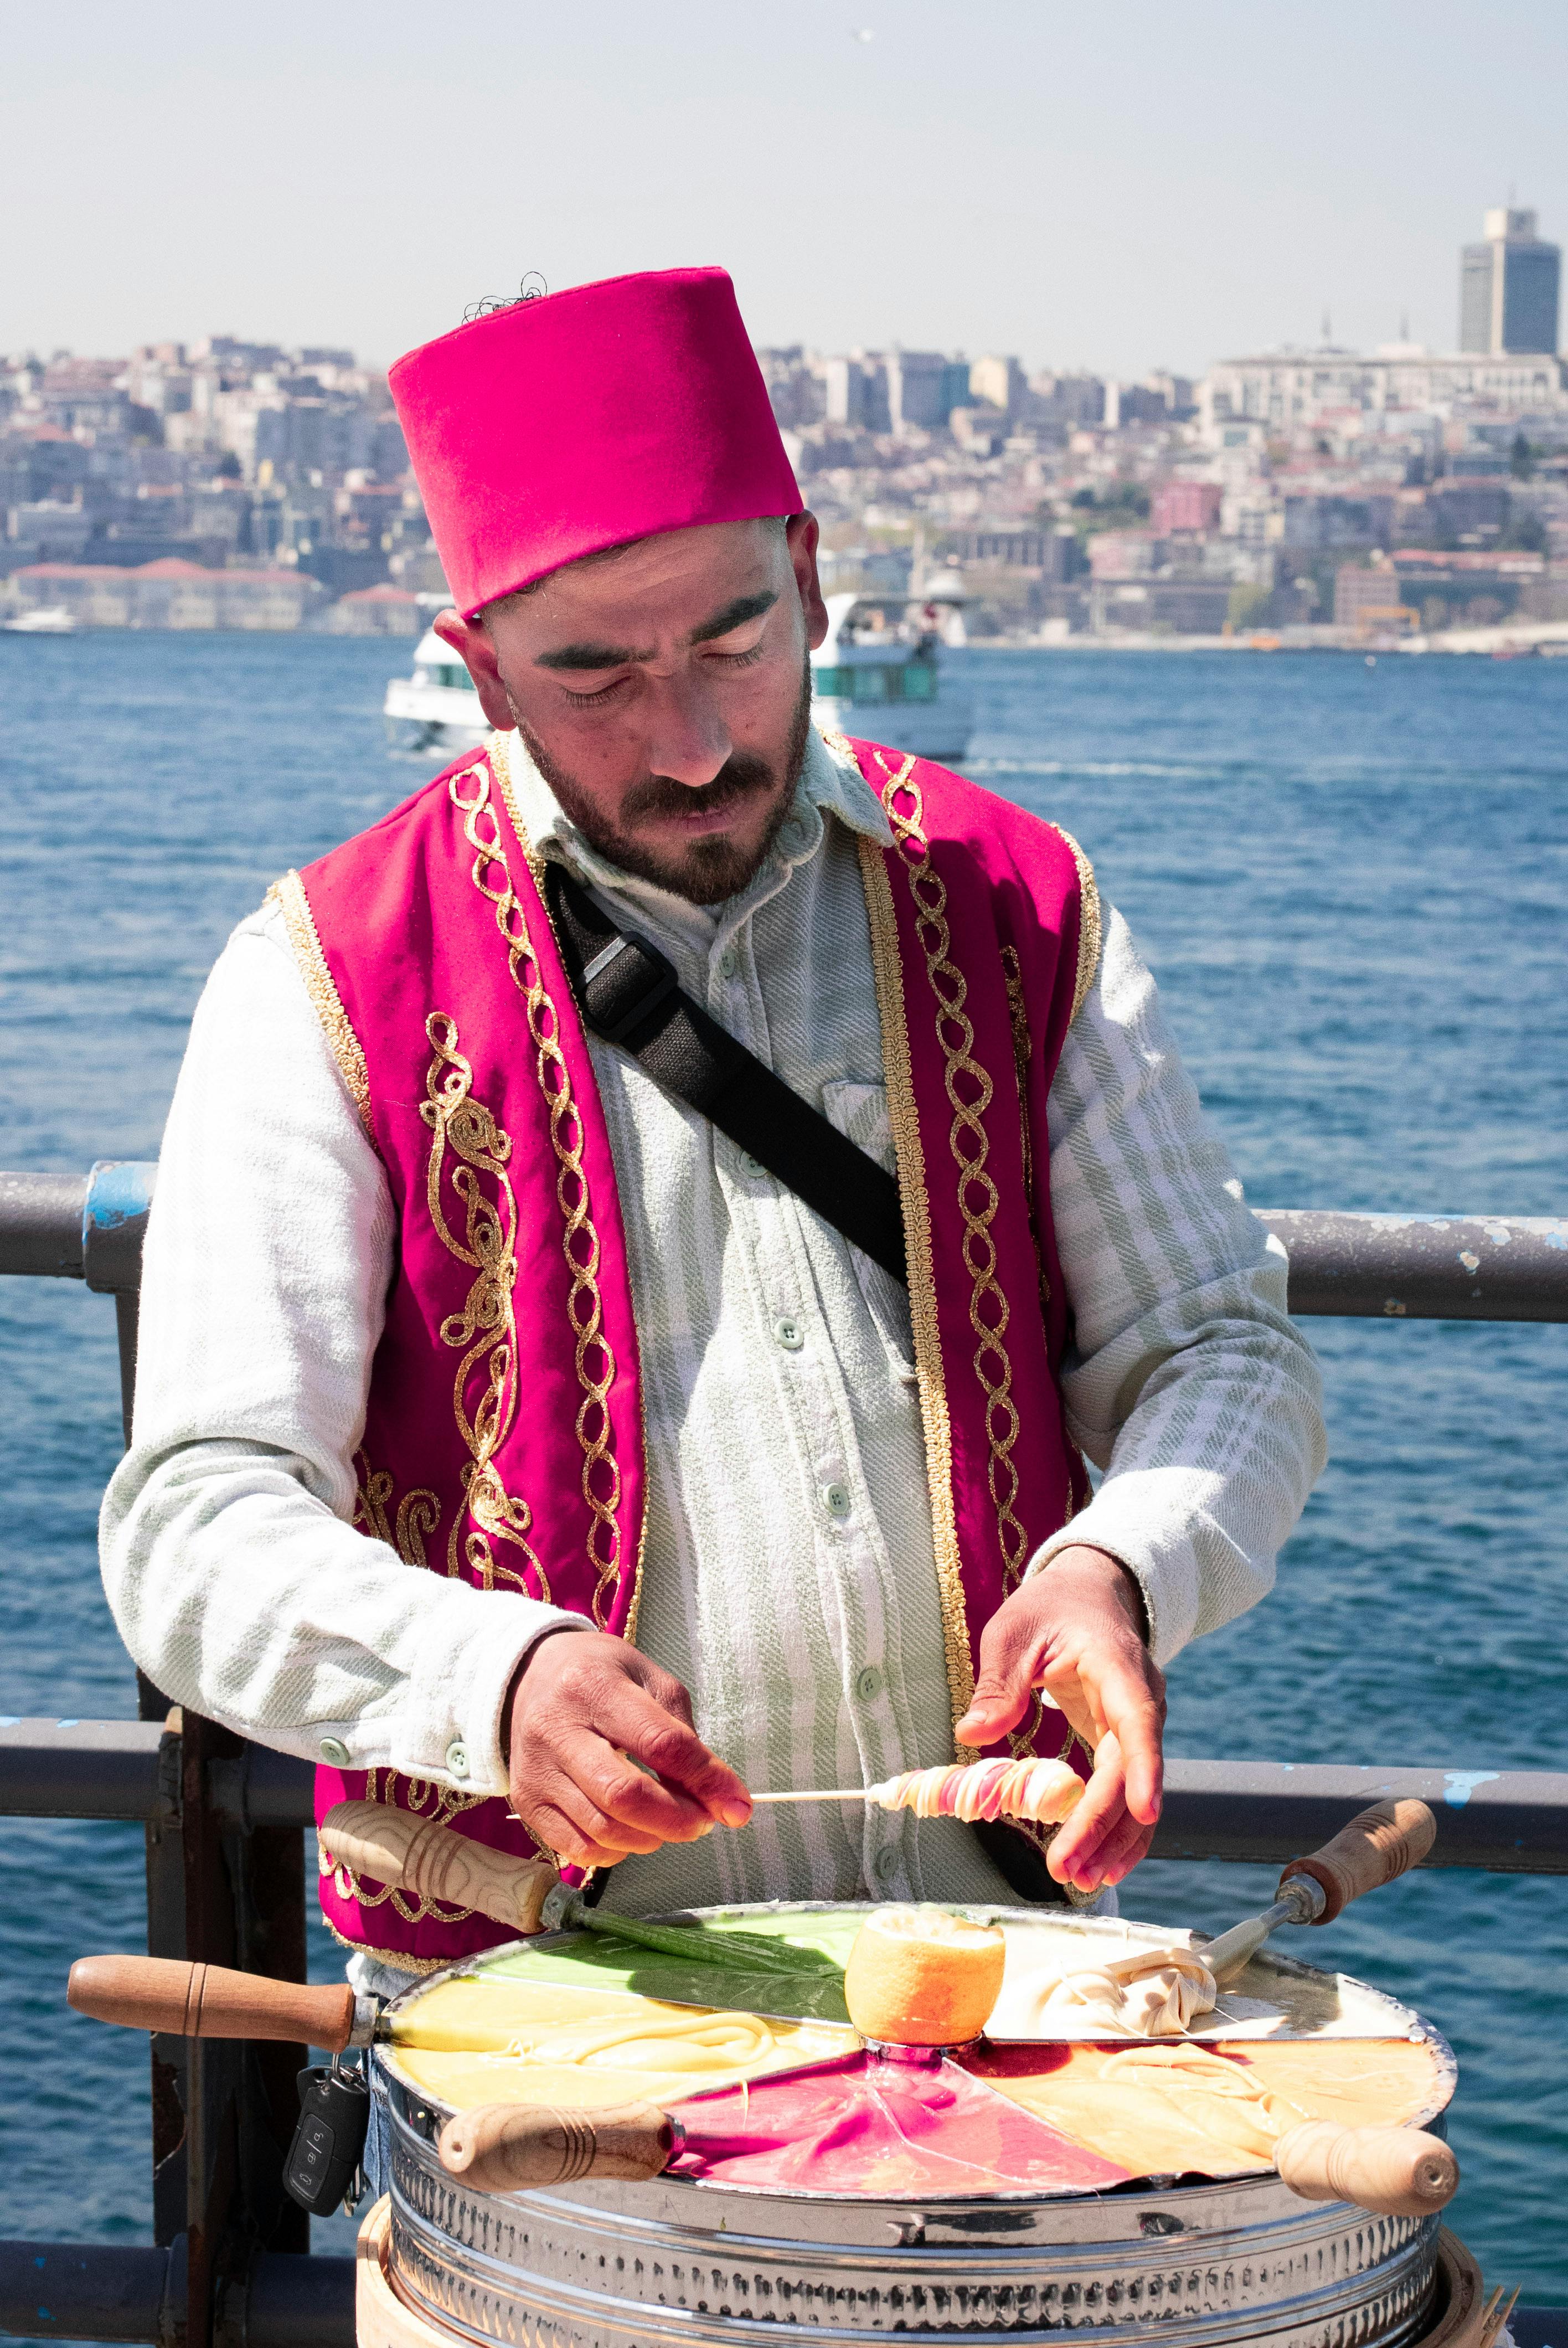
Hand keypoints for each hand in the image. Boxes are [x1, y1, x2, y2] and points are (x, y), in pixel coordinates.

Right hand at [506, 1629, 751, 1869]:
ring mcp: (536, 1770)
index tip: (738, 1805)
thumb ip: (683, 1735)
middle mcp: (557, 1729)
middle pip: (624, 1794)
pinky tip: (632, 1831)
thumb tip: (719, 1798)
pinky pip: (577, 1848)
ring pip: (602, 1829)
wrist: (530, 1675)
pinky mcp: (526, 1801)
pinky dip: (618, 1850)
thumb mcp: (649, 1680)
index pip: (660, 1742)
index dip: (706, 1779)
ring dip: (652, 1838)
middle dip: (678, 1819)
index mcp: (595, 1687)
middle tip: (704, 1820)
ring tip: (669, 1821)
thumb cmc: (602, 1677)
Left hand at [953, 1546, 1164, 1892]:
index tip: (1145, 1811)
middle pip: (1131, 1774)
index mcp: (1118, 1667)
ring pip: (1138, 1793)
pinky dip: (1116, 1830)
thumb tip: (972, 1732)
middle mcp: (1142, 1701)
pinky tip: (1098, 1864)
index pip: (1139, 1722)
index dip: (1144, 1769)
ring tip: (1082, 1881)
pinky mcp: (1125, 1743)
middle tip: (1068, 1870)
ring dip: (1114, 1841)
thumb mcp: (1014, 1631)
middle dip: (1103, 1826)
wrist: (1090, 1593)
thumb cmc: (1049, 1608)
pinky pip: (1128, 1792)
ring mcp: (1139, 1726)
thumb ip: (999, 1683)